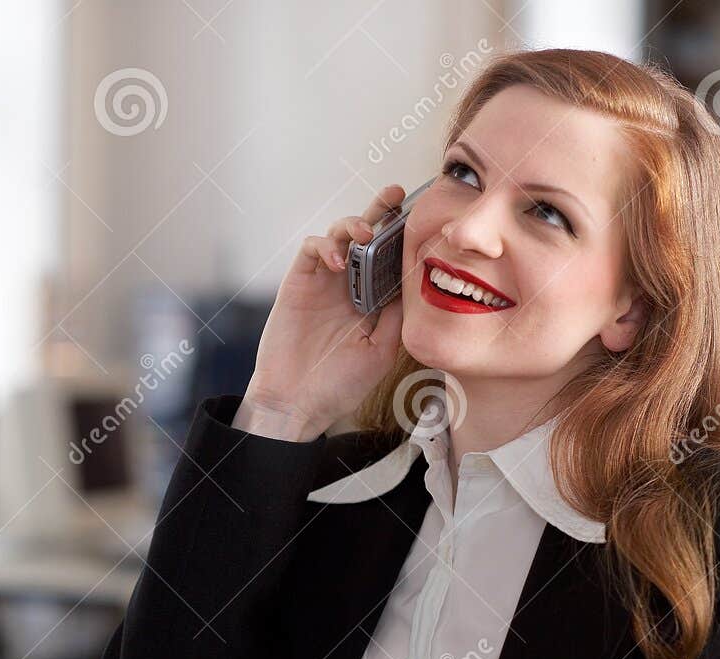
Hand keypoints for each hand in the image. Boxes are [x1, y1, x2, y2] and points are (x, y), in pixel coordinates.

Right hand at [237, 185, 408, 439]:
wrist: (297, 403)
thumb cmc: (339, 385)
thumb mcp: (382, 351)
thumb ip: (397, 316)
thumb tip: (416, 279)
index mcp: (372, 300)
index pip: (390, 257)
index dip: (403, 235)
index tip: (423, 217)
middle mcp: (349, 285)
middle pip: (366, 237)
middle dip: (381, 211)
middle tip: (396, 194)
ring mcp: (323, 282)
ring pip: (339, 235)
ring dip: (354, 225)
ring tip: (366, 233)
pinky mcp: (298, 282)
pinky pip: (311, 249)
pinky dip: (325, 245)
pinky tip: (338, 261)